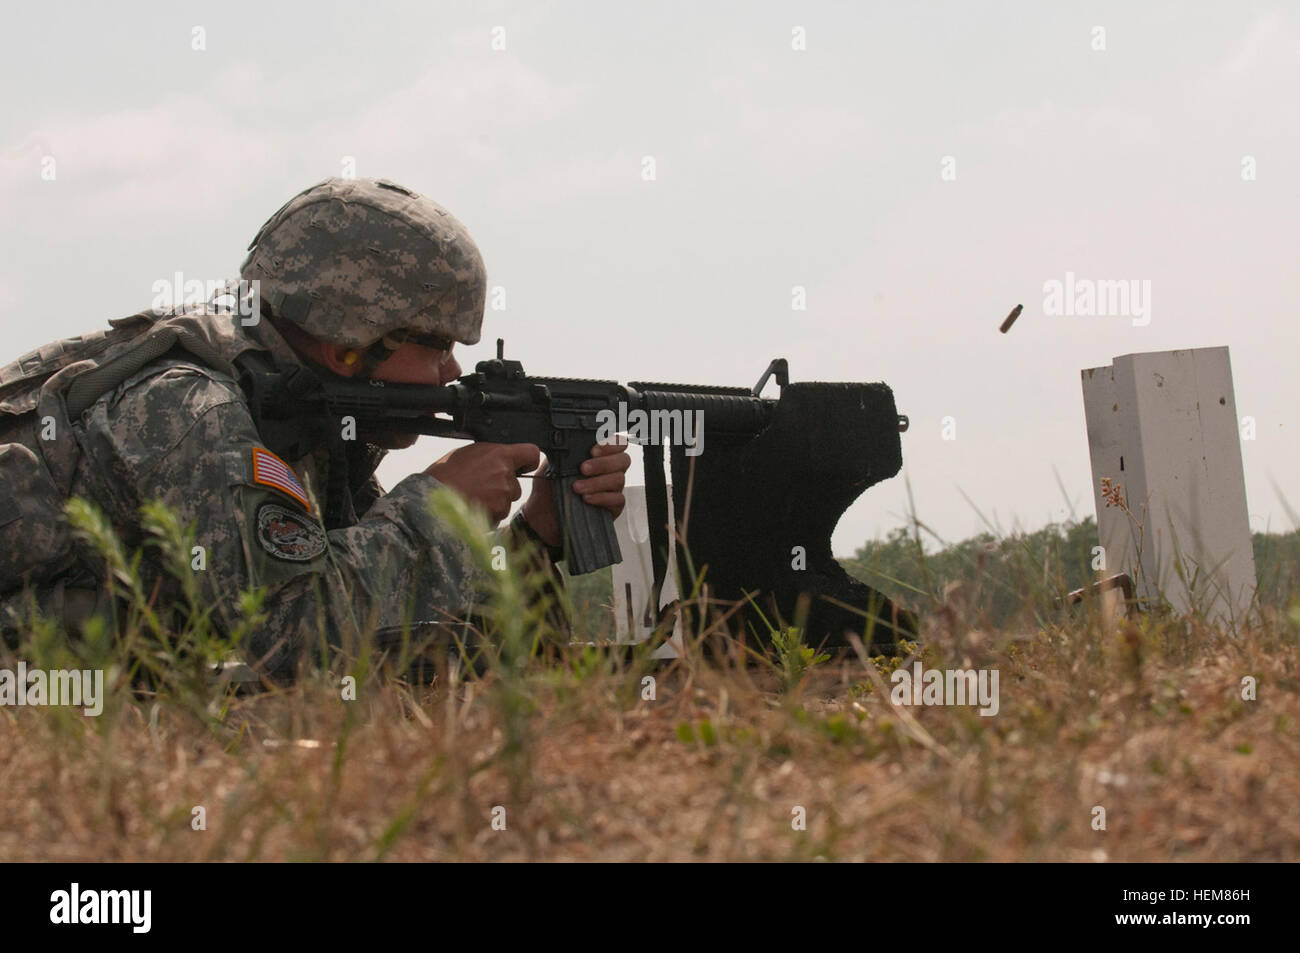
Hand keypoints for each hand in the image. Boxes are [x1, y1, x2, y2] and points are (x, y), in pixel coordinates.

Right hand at [426, 442, 540, 522]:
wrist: (429, 498)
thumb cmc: (443, 475)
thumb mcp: (467, 453)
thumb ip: (489, 456)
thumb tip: (498, 458)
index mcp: (499, 454)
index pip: (531, 452)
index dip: (528, 461)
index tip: (524, 465)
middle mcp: (505, 474)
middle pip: (516, 484)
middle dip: (503, 487)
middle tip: (481, 487)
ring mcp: (503, 495)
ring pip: (507, 500)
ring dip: (495, 502)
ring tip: (473, 498)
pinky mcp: (498, 513)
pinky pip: (499, 515)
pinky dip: (489, 514)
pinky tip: (472, 508)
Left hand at [520, 440, 631, 547]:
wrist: (544, 514)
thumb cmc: (550, 488)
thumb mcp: (553, 464)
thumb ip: (566, 450)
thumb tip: (567, 439)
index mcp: (599, 455)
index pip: (617, 443)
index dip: (610, 444)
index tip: (593, 450)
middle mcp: (610, 470)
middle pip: (623, 460)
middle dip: (602, 463)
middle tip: (583, 468)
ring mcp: (614, 488)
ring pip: (619, 479)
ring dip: (597, 482)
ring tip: (577, 487)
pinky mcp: (614, 506)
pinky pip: (617, 499)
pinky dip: (601, 497)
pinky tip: (587, 498)